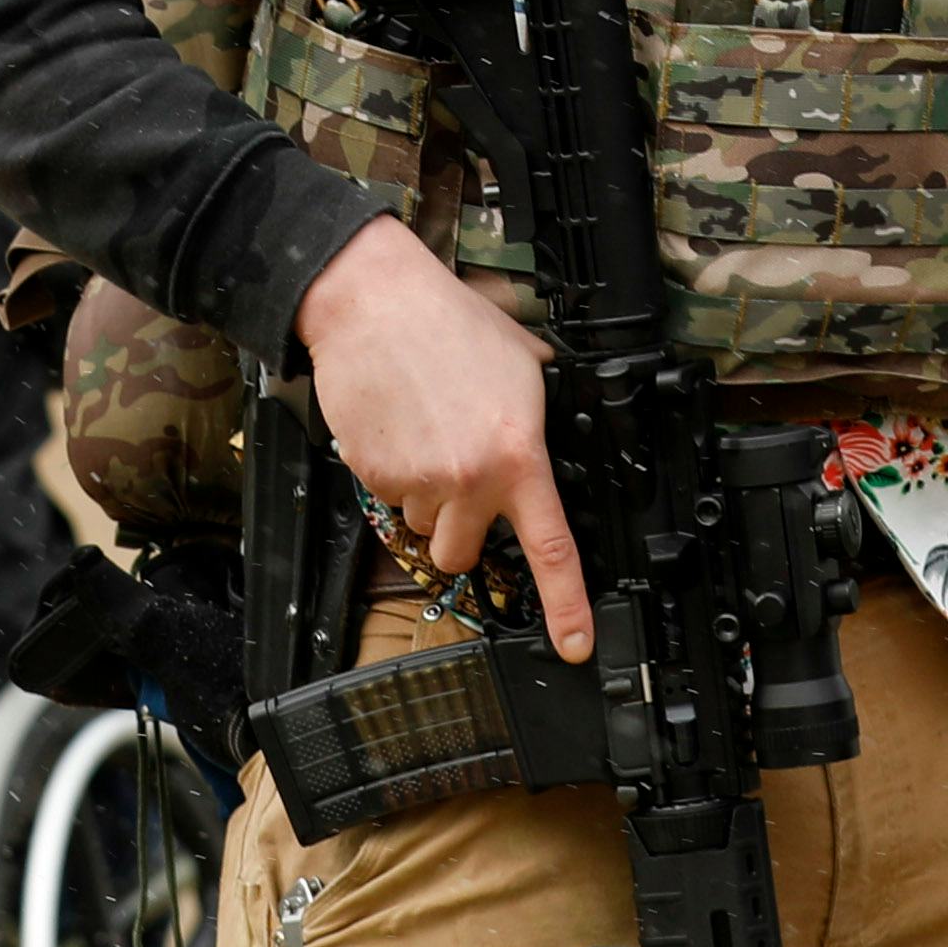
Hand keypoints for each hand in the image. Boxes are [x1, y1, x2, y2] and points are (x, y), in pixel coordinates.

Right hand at [296, 222, 586, 658]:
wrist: (373, 302)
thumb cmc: (448, 322)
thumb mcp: (524, 362)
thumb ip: (542, 412)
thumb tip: (553, 433)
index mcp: (518, 455)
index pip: (550, 548)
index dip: (567, 606)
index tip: (575, 644)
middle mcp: (469, 478)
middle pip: (462, 553)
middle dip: (459, 529)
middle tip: (458, 478)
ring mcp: (416, 481)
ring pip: (422, 525)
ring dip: (424, 498)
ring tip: (426, 433)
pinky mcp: (372, 473)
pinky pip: (387, 498)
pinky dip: (392, 473)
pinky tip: (399, 426)